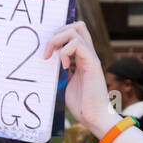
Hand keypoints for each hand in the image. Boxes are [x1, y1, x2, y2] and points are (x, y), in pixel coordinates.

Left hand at [42, 21, 116, 137]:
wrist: (95, 118)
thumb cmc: (82, 105)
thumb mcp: (67, 84)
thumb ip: (62, 72)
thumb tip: (50, 64)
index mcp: (82, 58)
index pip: (74, 32)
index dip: (59, 35)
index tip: (47, 52)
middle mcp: (88, 54)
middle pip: (77, 25)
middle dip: (57, 32)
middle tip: (47, 53)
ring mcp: (91, 57)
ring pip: (76, 29)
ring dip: (57, 40)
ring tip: (52, 57)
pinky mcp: (92, 63)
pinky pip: (78, 44)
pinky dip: (65, 51)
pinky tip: (64, 66)